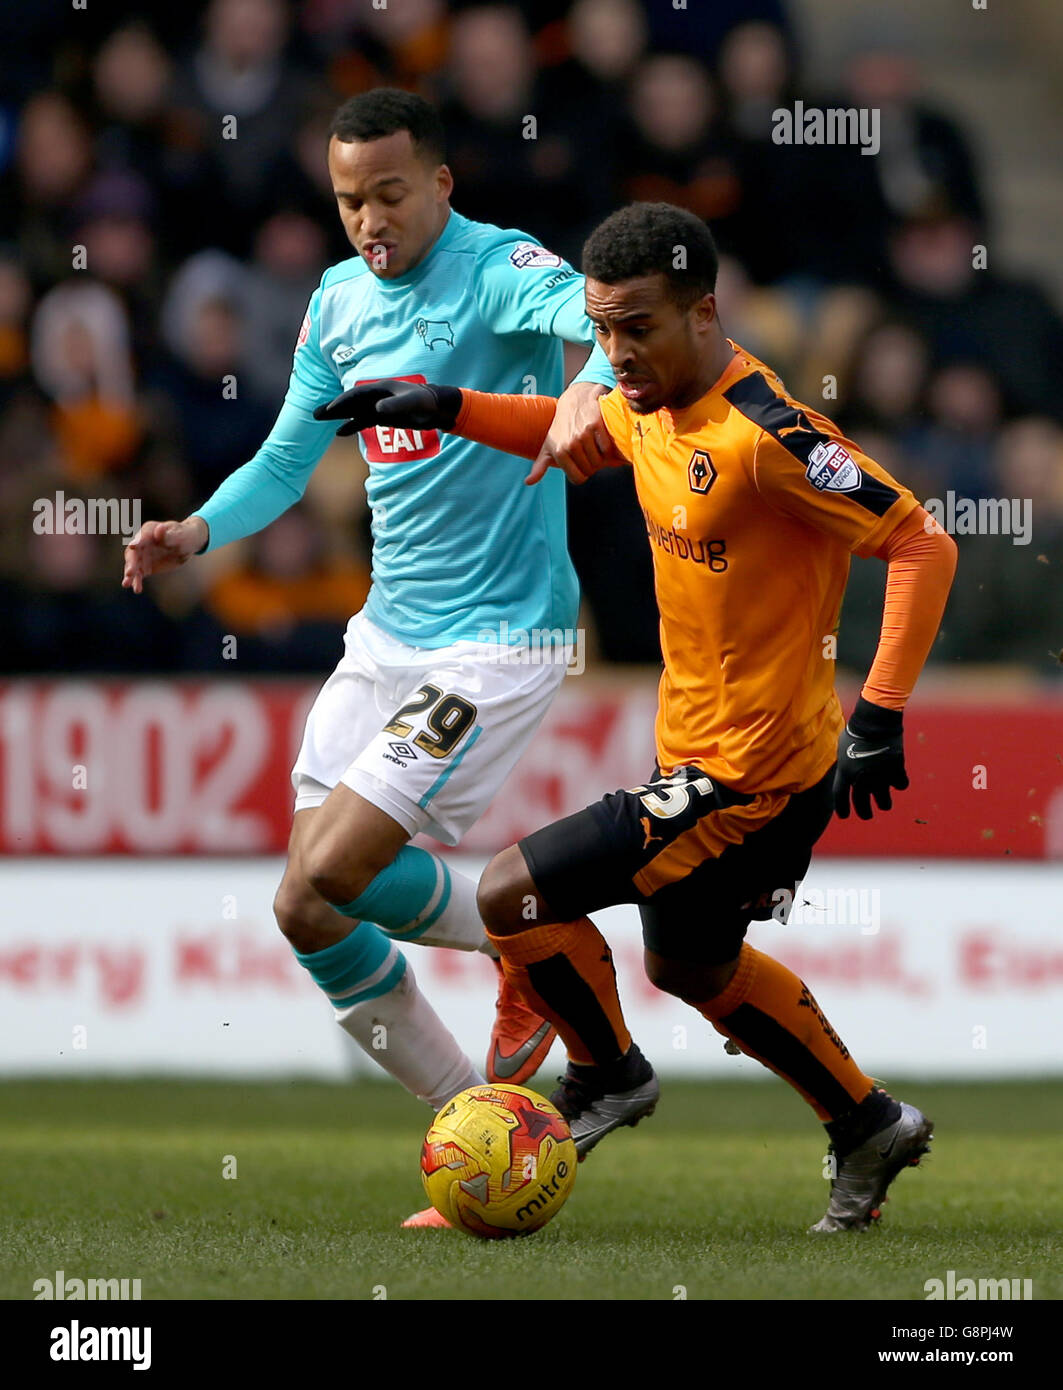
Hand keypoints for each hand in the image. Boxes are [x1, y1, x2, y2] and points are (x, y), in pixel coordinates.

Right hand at [122, 517, 206, 593]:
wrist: (185, 545)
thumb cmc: (184, 536)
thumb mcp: (180, 535)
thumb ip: (170, 534)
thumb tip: (160, 529)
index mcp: (149, 531)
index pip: (142, 536)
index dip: (138, 541)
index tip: (133, 546)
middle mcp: (141, 543)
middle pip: (133, 553)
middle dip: (131, 563)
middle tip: (129, 573)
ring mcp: (141, 555)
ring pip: (133, 566)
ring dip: (130, 575)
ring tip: (126, 584)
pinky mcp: (144, 567)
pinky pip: (139, 575)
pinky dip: (137, 582)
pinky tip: (137, 590)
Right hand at [313, 379, 460, 436]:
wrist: (438, 408)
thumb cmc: (426, 403)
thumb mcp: (412, 404)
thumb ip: (395, 406)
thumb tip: (377, 410)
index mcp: (380, 388)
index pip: (357, 395)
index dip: (343, 402)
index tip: (331, 410)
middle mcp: (376, 396)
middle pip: (350, 402)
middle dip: (333, 407)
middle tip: (314, 414)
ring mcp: (378, 406)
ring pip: (354, 411)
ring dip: (338, 416)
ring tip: (319, 419)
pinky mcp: (383, 416)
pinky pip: (363, 421)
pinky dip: (352, 425)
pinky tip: (340, 432)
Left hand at [525, 380, 624, 485]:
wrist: (574, 401)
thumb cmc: (561, 428)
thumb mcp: (548, 447)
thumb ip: (540, 467)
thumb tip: (528, 482)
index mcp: (558, 452)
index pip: (578, 479)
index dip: (583, 474)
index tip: (582, 465)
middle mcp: (570, 444)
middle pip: (590, 471)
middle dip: (592, 466)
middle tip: (589, 454)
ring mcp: (583, 434)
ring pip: (599, 462)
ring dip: (601, 459)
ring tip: (595, 448)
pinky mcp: (595, 425)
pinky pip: (607, 449)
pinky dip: (608, 449)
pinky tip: (602, 441)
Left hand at [832, 697, 908, 820]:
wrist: (876, 722)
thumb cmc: (856, 732)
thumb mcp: (843, 749)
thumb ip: (845, 766)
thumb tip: (849, 776)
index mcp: (845, 772)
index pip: (840, 798)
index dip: (842, 809)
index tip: (845, 816)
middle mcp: (862, 779)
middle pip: (862, 805)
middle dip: (864, 813)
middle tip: (866, 815)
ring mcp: (880, 776)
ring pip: (884, 802)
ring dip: (883, 804)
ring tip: (883, 804)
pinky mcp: (897, 771)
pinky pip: (900, 785)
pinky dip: (899, 783)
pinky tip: (897, 780)